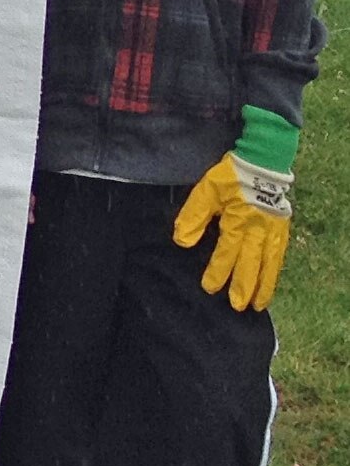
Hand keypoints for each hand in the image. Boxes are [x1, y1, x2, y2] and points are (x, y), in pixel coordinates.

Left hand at [172, 110, 298, 310]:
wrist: (264, 159)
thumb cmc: (231, 175)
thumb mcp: (205, 191)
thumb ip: (193, 216)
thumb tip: (183, 241)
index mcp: (238, 221)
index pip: (227, 252)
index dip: (218, 271)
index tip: (210, 288)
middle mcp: (259, 229)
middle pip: (251, 263)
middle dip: (244, 286)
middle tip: (238, 306)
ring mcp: (274, 229)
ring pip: (270, 263)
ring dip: (264, 284)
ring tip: (259, 304)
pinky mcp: (282, 226)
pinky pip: (280, 253)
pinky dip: (276, 270)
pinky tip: (272, 280)